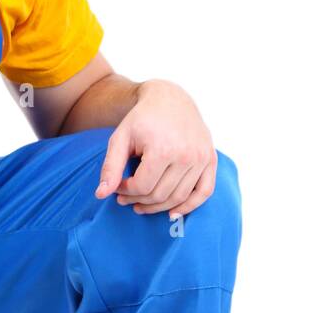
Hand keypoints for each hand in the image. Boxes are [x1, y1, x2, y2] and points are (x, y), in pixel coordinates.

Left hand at [95, 80, 216, 216]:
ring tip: (141, 205)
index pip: (142, 187)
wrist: (170, 99)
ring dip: (158, 207)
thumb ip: (110, 167)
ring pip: (179, 197)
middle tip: (126, 198)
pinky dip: (189, 206)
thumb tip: (101, 195)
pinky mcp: (211, 159)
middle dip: (138, 200)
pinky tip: (172, 213)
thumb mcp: (120, 138)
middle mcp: (186, 155)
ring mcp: (202, 158)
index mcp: (163, 149)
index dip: (125, 191)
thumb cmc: (142, 119)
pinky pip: (204, 192)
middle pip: (160, 195)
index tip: (118, 186)